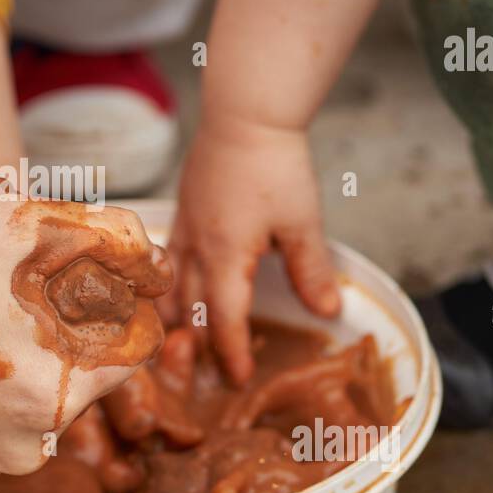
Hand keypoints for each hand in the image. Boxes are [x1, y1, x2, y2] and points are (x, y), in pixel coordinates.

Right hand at [0, 194, 171, 489]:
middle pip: (78, 371)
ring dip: (13, 353)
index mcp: (52, 393)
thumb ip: (104, 240)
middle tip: (2, 277)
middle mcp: (21, 447)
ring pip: (27, 396)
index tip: (81, 266)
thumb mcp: (14, 226)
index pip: (133, 345)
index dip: (116, 295)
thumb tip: (151, 258)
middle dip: (58, 321)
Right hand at [157, 0, 376, 383]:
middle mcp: (196, 247)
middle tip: (204, 371)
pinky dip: (164, 282)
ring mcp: (183, 227)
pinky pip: (164, 258)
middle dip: (197, 343)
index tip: (240, 378)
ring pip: (167, 285)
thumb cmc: (275, 165)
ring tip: (174, 341)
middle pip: (189, 308)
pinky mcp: (181, 209)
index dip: (231, 352)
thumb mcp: (302, 222)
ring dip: (171, 316)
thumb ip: (311, 271)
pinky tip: (167, 287)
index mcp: (226, 256)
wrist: (244, 114)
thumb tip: (328, 312)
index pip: (224, 318)